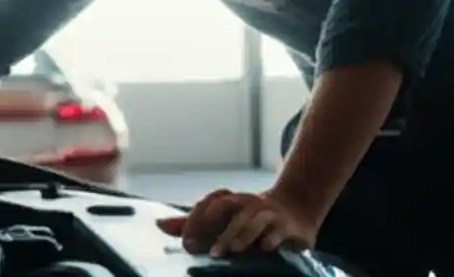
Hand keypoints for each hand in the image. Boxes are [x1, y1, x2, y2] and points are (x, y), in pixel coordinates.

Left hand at [155, 188, 319, 256]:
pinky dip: (271, 238)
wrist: (294, 211)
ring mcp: (268, 212)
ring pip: (254, 219)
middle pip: (229, 209)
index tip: (187, 243)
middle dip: (218, 229)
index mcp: (230, 201)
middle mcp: (247, 203)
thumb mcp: (223, 220)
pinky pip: (278, 230)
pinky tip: (264, 248)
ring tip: (233, 250)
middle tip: (209, 252)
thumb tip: (159, 224)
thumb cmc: (250, 218)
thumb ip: (193, 223)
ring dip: (242, 234)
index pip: (209, 203)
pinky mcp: (287, 225)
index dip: (196, 220)